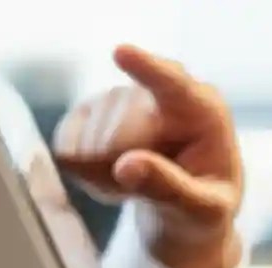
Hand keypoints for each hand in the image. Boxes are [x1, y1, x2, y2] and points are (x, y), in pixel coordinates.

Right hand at [53, 44, 243, 267]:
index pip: (173, 84)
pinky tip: (112, 179)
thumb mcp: (203, 211)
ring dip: (106, 177)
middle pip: (119, 132)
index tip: (121, 52)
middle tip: (152, 194)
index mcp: (204, 110)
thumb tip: (126, 166)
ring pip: (89, 141)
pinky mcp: (92, 110)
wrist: (184, 209)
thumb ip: (170, 188)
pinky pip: (67, 143)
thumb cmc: (205, 207)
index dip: (145, 68)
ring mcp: (124, 98)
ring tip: (139, 187)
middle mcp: (163, 93)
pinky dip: (83, 172)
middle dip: (124, 171)